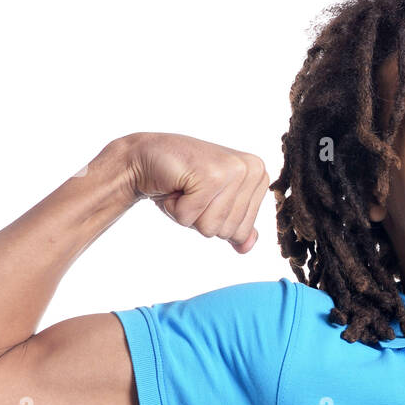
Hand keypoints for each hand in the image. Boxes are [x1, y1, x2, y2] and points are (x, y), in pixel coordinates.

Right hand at [122, 132, 269, 252]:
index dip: (214, 221)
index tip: (203, 195)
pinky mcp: (211, 176)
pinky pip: (190, 218)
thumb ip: (235, 225)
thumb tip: (247, 248)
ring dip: (188, 214)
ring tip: (185, 188)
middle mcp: (253, 170)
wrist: (145, 156)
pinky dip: (175, 208)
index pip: (242, 232)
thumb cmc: (181, 183)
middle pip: (228, 232)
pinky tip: (176, 185)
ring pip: (210, 227)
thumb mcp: (213, 207)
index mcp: (259, 176)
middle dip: (200, 218)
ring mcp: (234, 171)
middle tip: (191, 191)